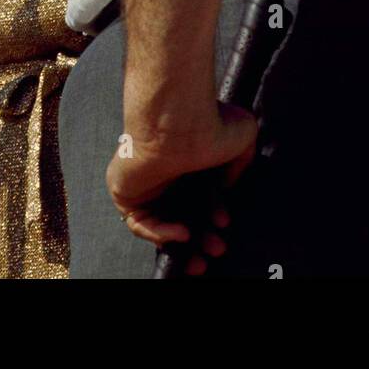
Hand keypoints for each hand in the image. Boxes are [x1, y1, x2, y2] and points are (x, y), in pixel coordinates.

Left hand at [107, 102, 257, 274]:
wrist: (179, 120)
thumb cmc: (211, 122)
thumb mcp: (242, 134)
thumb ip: (238, 160)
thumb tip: (226, 184)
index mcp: (186, 159)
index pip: (195, 195)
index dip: (212, 214)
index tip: (224, 225)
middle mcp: (164, 170)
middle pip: (179, 213)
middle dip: (202, 235)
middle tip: (217, 247)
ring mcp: (144, 181)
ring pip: (161, 221)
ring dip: (186, 239)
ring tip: (209, 246)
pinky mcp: (125, 192)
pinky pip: (139, 222)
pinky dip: (160, 232)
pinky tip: (183, 233)